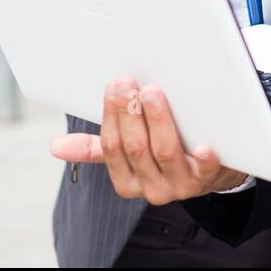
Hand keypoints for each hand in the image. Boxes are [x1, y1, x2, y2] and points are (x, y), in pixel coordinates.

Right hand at [49, 78, 249, 201]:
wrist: (215, 173)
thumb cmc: (166, 155)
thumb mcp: (131, 155)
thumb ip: (98, 148)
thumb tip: (55, 147)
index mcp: (127, 180)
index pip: (112, 147)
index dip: (111, 116)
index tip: (114, 85)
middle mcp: (151, 187)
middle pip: (135, 148)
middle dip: (129, 113)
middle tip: (129, 83)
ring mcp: (180, 185)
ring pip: (164, 152)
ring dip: (158, 121)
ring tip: (153, 92)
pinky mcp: (208, 180)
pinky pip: (204, 170)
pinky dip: (203, 158)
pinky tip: (203, 144)